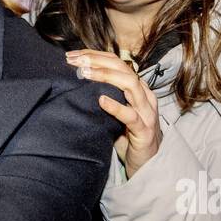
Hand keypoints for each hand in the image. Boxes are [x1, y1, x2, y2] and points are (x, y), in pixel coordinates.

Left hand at [66, 48, 161, 176]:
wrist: (147, 164)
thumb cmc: (127, 136)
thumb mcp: (115, 112)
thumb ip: (104, 96)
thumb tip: (75, 83)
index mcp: (138, 89)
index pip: (117, 63)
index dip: (95, 56)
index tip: (73, 55)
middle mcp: (144, 96)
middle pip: (123, 69)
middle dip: (98, 61)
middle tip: (76, 61)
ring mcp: (146, 113)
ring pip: (130, 85)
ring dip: (106, 76)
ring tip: (85, 73)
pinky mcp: (144, 131)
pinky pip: (131, 116)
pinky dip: (116, 106)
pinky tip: (101, 100)